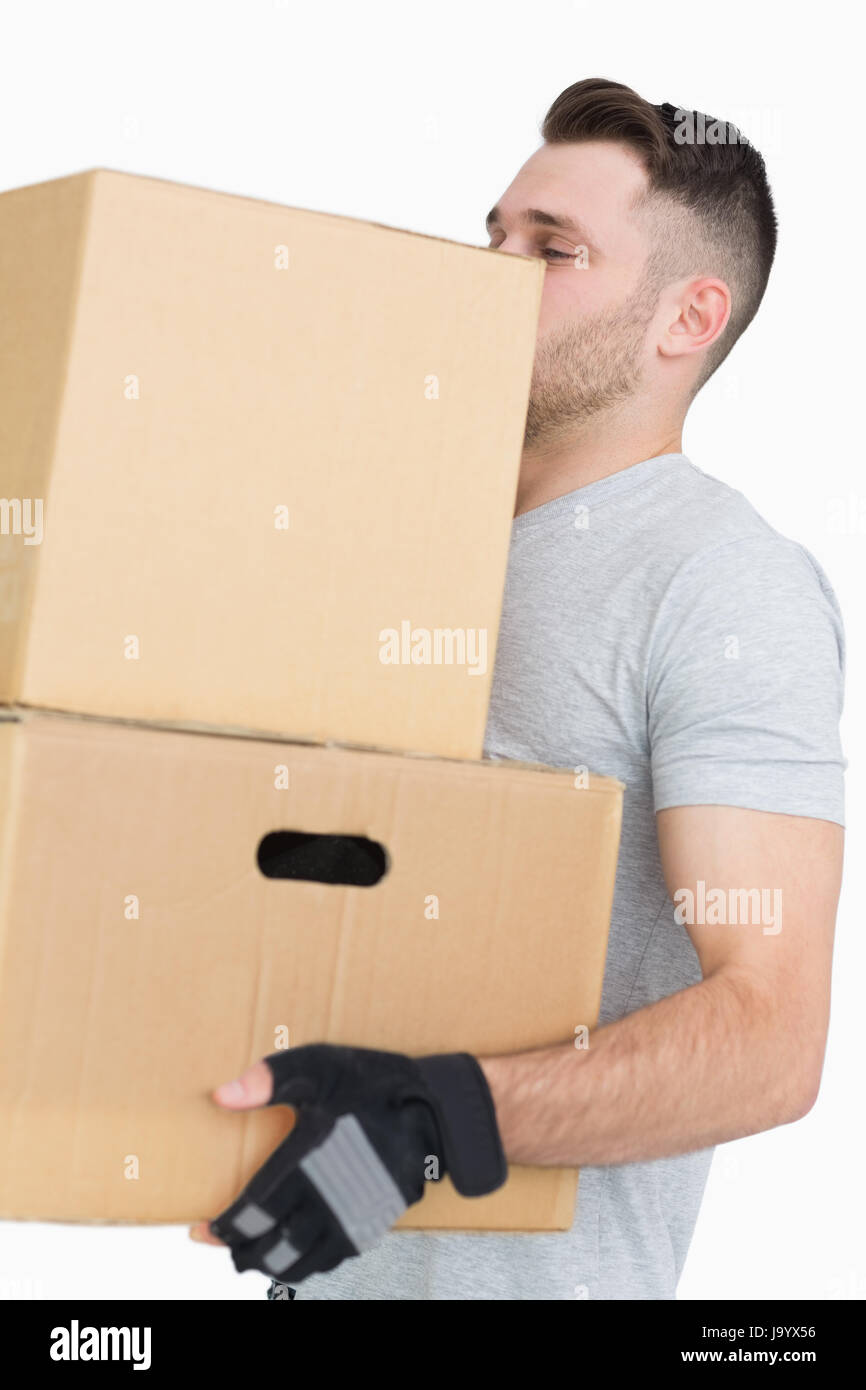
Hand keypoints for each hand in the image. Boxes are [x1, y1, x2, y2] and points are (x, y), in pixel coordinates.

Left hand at [189, 1044, 505, 1283]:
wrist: (433, 1111)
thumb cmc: (374, 1085)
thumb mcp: (319, 1066)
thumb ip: (269, 1079)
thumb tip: (222, 1095)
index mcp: (307, 1163)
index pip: (253, 1213)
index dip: (224, 1228)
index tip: (203, 1228)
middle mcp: (327, 1201)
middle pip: (272, 1249)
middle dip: (242, 1252)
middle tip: (224, 1247)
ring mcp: (351, 1220)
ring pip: (300, 1263)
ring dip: (272, 1265)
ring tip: (253, 1257)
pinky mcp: (370, 1226)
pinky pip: (331, 1262)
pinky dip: (306, 1266)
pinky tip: (297, 1254)